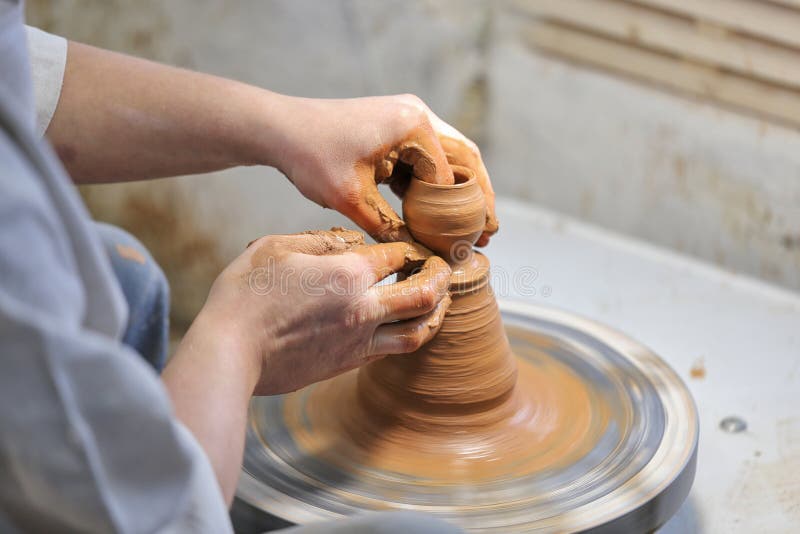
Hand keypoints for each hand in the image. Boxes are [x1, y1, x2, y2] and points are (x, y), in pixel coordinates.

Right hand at [198, 229, 451, 394]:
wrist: (229, 353)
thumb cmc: (246, 296)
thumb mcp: (278, 248)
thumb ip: (321, 241)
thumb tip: (351, 243)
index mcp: (347, 275)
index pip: (399, 256)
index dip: (413, 248)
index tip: (415, 246)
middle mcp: (362, 310)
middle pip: (424, 296)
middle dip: (441, 280)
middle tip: (444, 270)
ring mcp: (357, 342)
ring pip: (417, 333)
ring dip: (435, 315)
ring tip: (438, 303)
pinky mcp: (345, 365)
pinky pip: (390, 350)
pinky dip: (407, 335)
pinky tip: (402, 327)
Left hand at [268, 94, 498, 244]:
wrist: (280, 128)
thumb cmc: (312, 157)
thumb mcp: (352, 199)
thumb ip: (388, 228)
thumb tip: (419, 255)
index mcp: (414, 126)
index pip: (450, 177)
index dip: (464, 215)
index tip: (474, 244)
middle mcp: (418, 115)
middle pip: (464, 160)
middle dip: (479, 198)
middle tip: (492, 233)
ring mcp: (408, 117)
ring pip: (450, 157)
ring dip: (461, 190)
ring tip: (476, 225)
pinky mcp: (397, 127)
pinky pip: (428, 157)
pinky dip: (437, 183)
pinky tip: (441, 210)